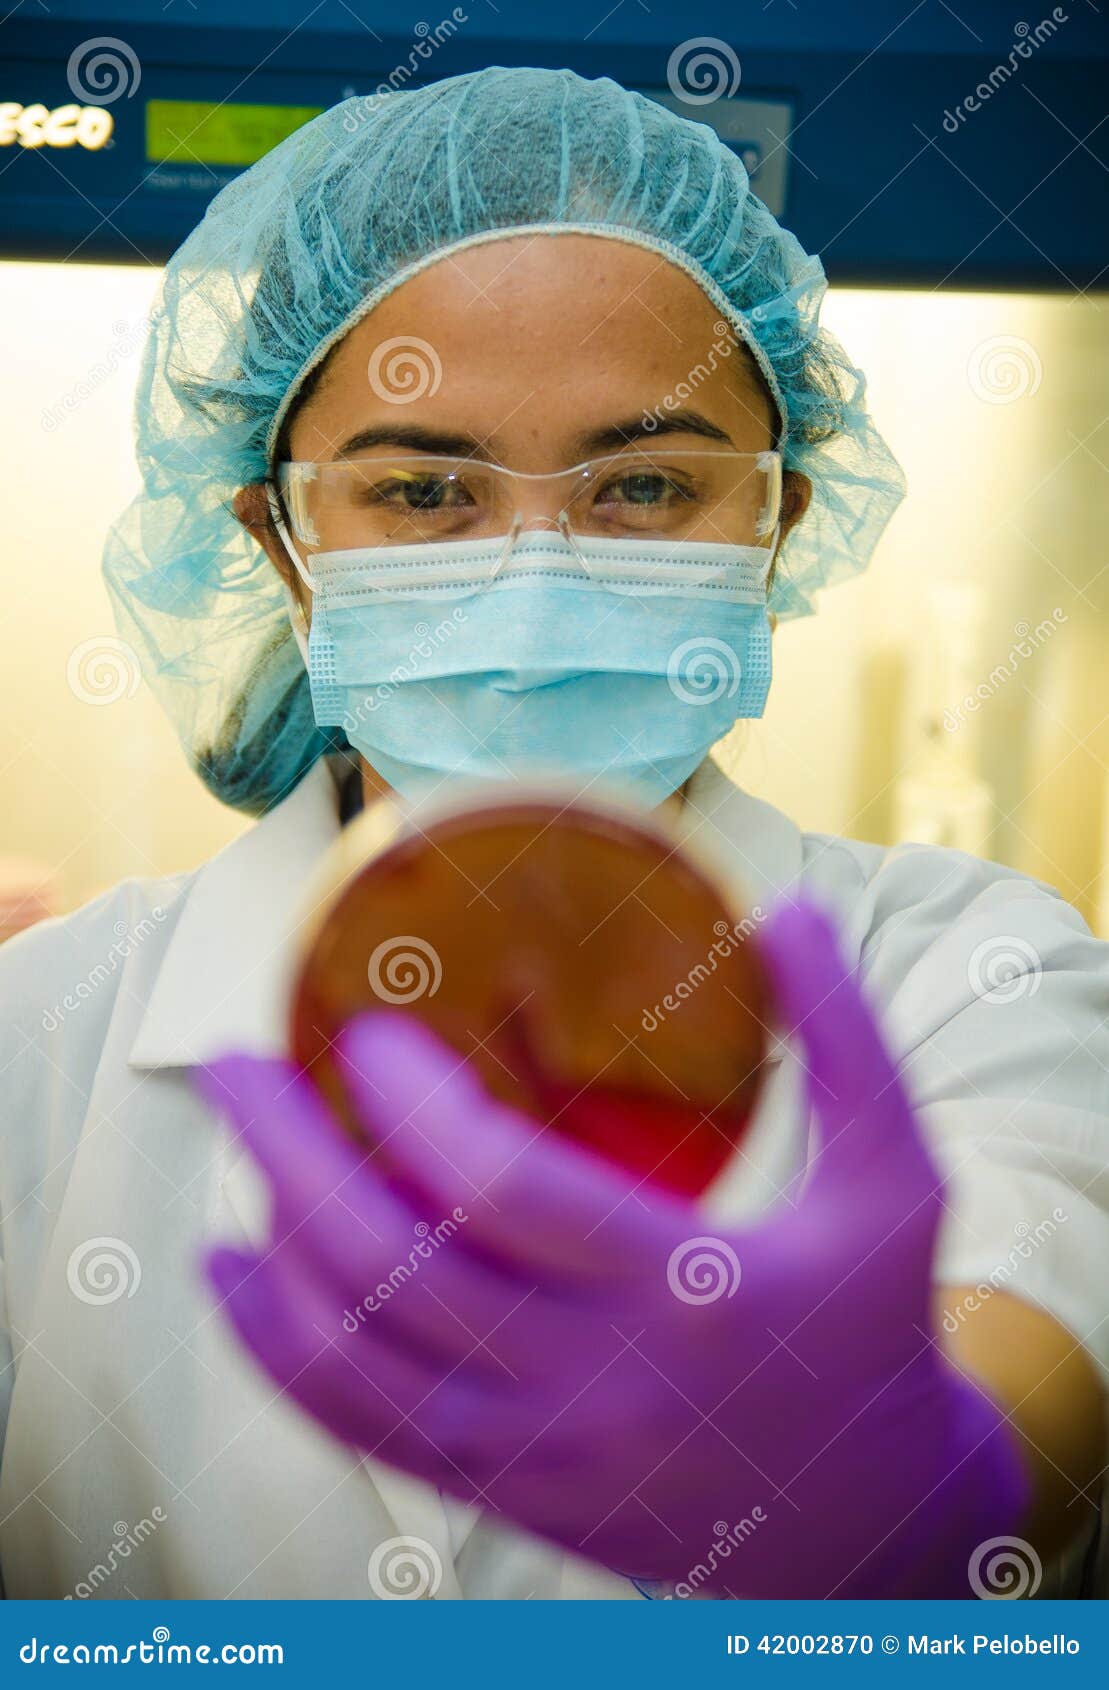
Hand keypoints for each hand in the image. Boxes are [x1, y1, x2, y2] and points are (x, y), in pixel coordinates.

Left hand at [197, 898, 1026, 1597]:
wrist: (866, 1524)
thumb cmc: (871, 1323)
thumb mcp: (898, 1180)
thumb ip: (850, 1042)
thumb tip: (792, 910)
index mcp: (686, 1292)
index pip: (510, 1195)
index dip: (419, 1107)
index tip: (366, 1035)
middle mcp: (592, 1383)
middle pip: (394, 1272)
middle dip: (289, 1155)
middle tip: (236, 1063)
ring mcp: (536, 1453)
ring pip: (353, 1361)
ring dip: (269, 1247)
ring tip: (242, 1142)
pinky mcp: (505, 1492)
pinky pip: (359, 1428)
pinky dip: (277, 1350)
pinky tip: (230, 1278)